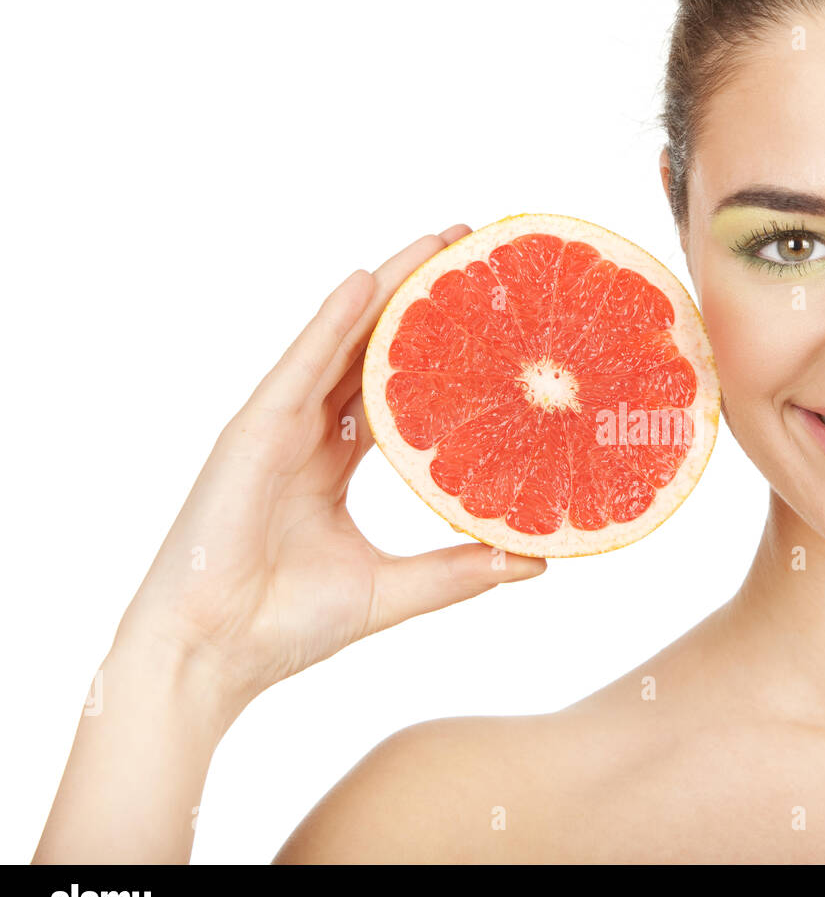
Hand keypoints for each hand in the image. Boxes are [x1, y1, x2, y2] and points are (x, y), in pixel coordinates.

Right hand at [114, 226, 545, 708]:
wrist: (214, 655)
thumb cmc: (286, 625)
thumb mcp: (394, 589)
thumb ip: (461, 570)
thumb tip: (537, 561)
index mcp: (331, 465)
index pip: (392, 391)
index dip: (436, 353)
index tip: (489, 320)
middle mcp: (307, 436)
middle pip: (369, 351)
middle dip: (416, 299)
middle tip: (470, 249)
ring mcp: (277, 428)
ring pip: (339, 343)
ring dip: (384, 289)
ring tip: (435, 241)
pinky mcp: (251, 432)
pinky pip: (299, 366)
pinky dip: (330, 324)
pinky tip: (365, 283)